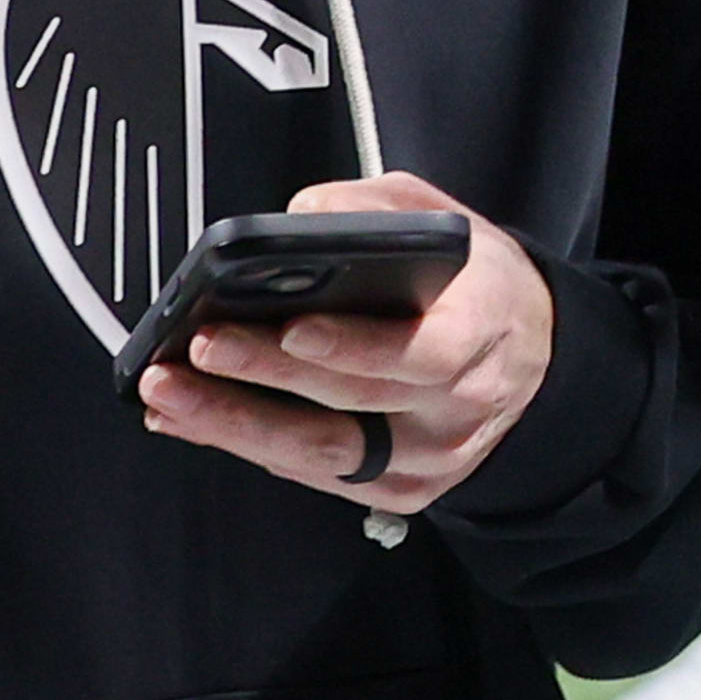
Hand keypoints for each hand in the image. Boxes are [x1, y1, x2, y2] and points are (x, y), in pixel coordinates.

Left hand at [137, 171, 553, 517]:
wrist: (531, 360)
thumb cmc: (480, 290)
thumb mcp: (453, 228)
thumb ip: (381, 212)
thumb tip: (302, 217)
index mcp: (486, 327)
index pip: (427, 351)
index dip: (357, 346)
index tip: (293, 328)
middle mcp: (463, 401)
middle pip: (357, 399)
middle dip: (266, 375)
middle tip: (199, 345)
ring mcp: (431, 454)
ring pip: (324, 452)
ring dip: (235, 422)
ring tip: (169, 392)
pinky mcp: (399, 487)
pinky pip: (314, 473)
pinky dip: (246, 445)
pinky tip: (194, 418)